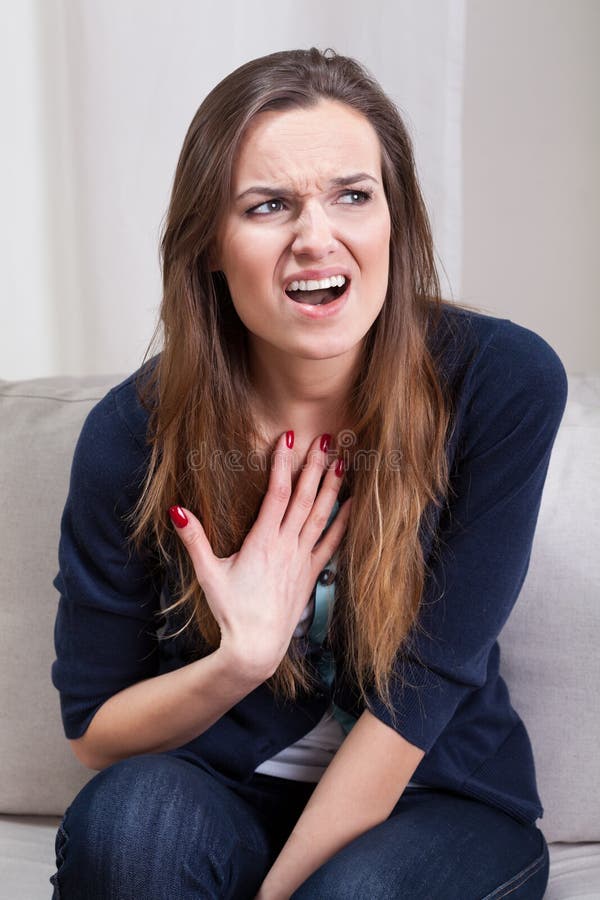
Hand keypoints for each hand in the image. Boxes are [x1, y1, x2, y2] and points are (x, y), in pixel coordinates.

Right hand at [169, 431, 350, 678]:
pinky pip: (332, 542)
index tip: (288, 439)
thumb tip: (176, 509)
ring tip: (344, 461)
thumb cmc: (231, 610)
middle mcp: (287, 546)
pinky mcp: (311, 573)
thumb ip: (194, 539)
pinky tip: (354, 504)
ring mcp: (302, 559)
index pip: (276, 494)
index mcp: (262, 542)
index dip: (283, 464)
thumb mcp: (207, 573)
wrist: (256, 647)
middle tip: (327, 439)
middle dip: (315, 466)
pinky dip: (344, 521)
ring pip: (322, 515)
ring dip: (333, 487)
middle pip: (304, 498)